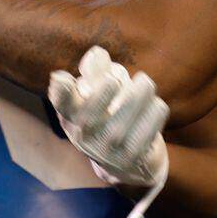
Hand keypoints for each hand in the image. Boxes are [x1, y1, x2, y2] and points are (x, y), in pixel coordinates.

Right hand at [48, 46, 169, 217]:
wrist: (130, 164)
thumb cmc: (111, 117)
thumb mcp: (99, 95)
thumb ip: (97, 72)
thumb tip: (97, 53)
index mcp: (73, 117)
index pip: (63, 105)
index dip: (60, 93)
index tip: (61, 77)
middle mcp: (85, 137)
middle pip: (89, 117)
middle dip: (102, 94)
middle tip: (115, 78)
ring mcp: (108, 151)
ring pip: (120, 126)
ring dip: (135, 99)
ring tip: (145, 82)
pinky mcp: (131, 158)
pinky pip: (144, 135)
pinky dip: (153, 116)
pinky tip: (156, 104)